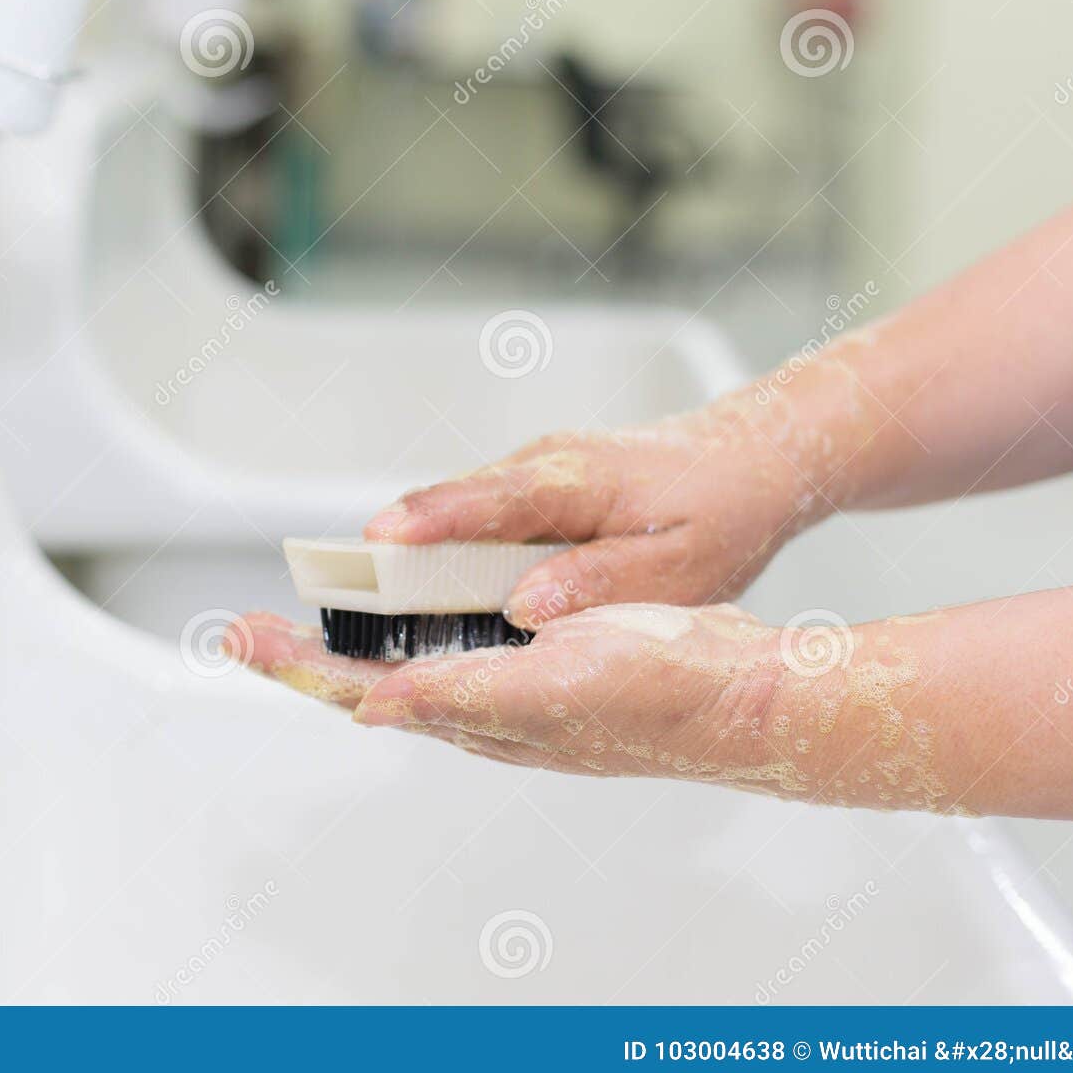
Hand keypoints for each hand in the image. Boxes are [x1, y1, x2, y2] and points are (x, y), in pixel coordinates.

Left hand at [231, 605, 799, 786]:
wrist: (742, 695)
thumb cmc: (662, 694)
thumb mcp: (551, 689)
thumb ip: (460, 696)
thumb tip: (376, 706)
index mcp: (474, 713)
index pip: (359, 692)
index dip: (297, 665)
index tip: (242, 639)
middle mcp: (482, 710)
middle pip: (369, 684)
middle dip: (305, 656)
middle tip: (245, 629)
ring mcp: (510, 694)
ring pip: (407, 670)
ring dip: (349, 647)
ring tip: (304, 623)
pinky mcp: (541, 668)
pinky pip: (454, 651)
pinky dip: (411, 631)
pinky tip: (408, 616)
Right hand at [361, 409, 817, 628]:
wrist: (748, 460)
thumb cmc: (720, 511)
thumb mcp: (680, 563)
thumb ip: (601, 580)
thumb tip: (525, 606)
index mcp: (576, 480)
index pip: (489, 498)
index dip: (427, 522)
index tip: (374, 541)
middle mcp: (540, 467)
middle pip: (445, 509)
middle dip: (382, 551)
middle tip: (324, 597)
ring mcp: (529, 477)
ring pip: (452, 520)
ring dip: (403, 562)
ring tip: (346, 613)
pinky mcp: (528, 494)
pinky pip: (470, 527)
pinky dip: (440, 561)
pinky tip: (416, 606)